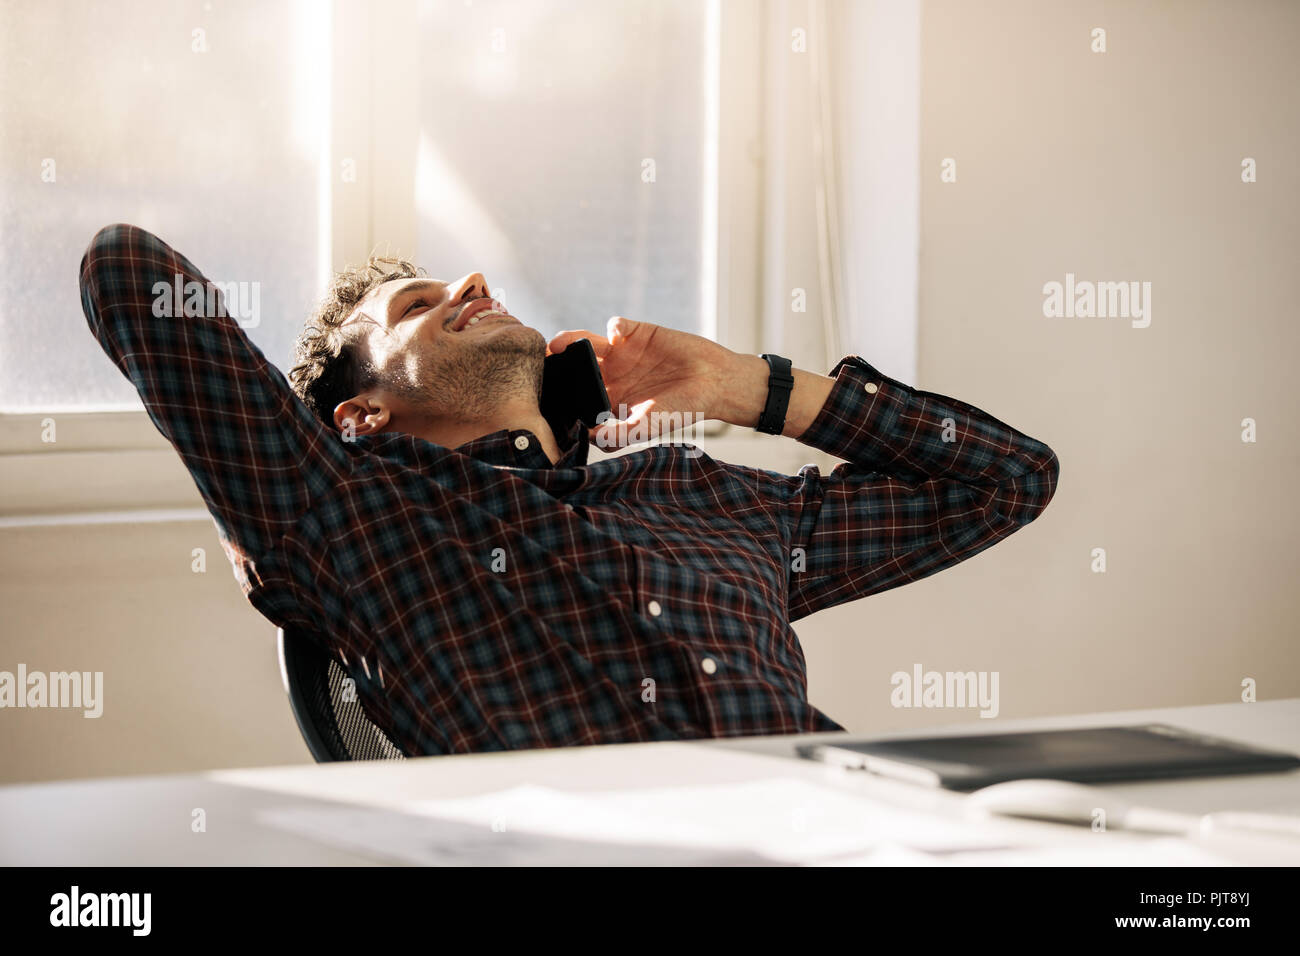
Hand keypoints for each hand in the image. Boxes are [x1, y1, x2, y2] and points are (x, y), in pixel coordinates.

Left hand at [548, 317, 760, 447]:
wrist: (714, 383)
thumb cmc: (683, 410)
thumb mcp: (648, 427)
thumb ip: (618, 434)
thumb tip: (588, 437)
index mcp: (608, 398)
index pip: (576, 394)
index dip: (561, 393)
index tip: (545, 394)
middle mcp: (611, 374)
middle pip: (574, 365)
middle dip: (558, 364)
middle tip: (545, 365)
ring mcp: (623, 353)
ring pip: (587, 342)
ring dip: (571, 340)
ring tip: (559, 344)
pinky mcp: (638, 333)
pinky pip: (617, 326)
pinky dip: (613, 327)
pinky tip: (616, 336)